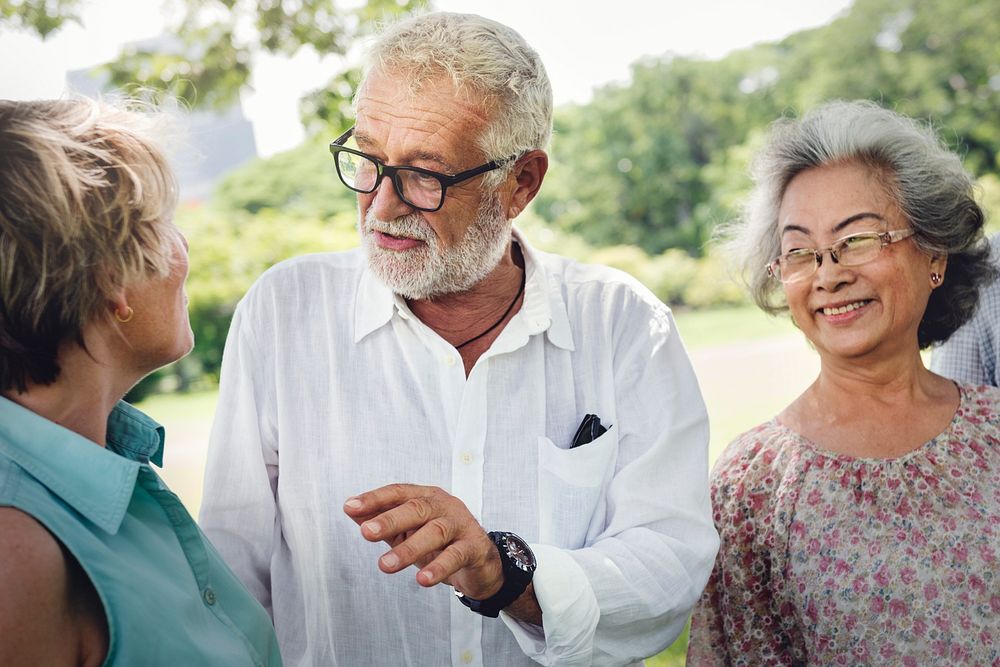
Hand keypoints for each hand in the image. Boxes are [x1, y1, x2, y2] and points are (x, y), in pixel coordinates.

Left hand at [343, 484, 502, 598]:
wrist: (480, 563)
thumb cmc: (440, 542)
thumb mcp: (408, 530)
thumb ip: (382, 519)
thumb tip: (350, 509)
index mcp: (426, 497)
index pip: (398, 492)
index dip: (375, 498)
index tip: (350, 506)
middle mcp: (444, 506)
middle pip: (417, 508)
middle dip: (390, 520)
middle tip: (366, 533)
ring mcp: (461, 524)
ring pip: (435, 532)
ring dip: (408, 549)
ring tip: (385, 565)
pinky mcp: (474, 547)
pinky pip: (455, 556)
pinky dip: (439, 568)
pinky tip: (423, 579)